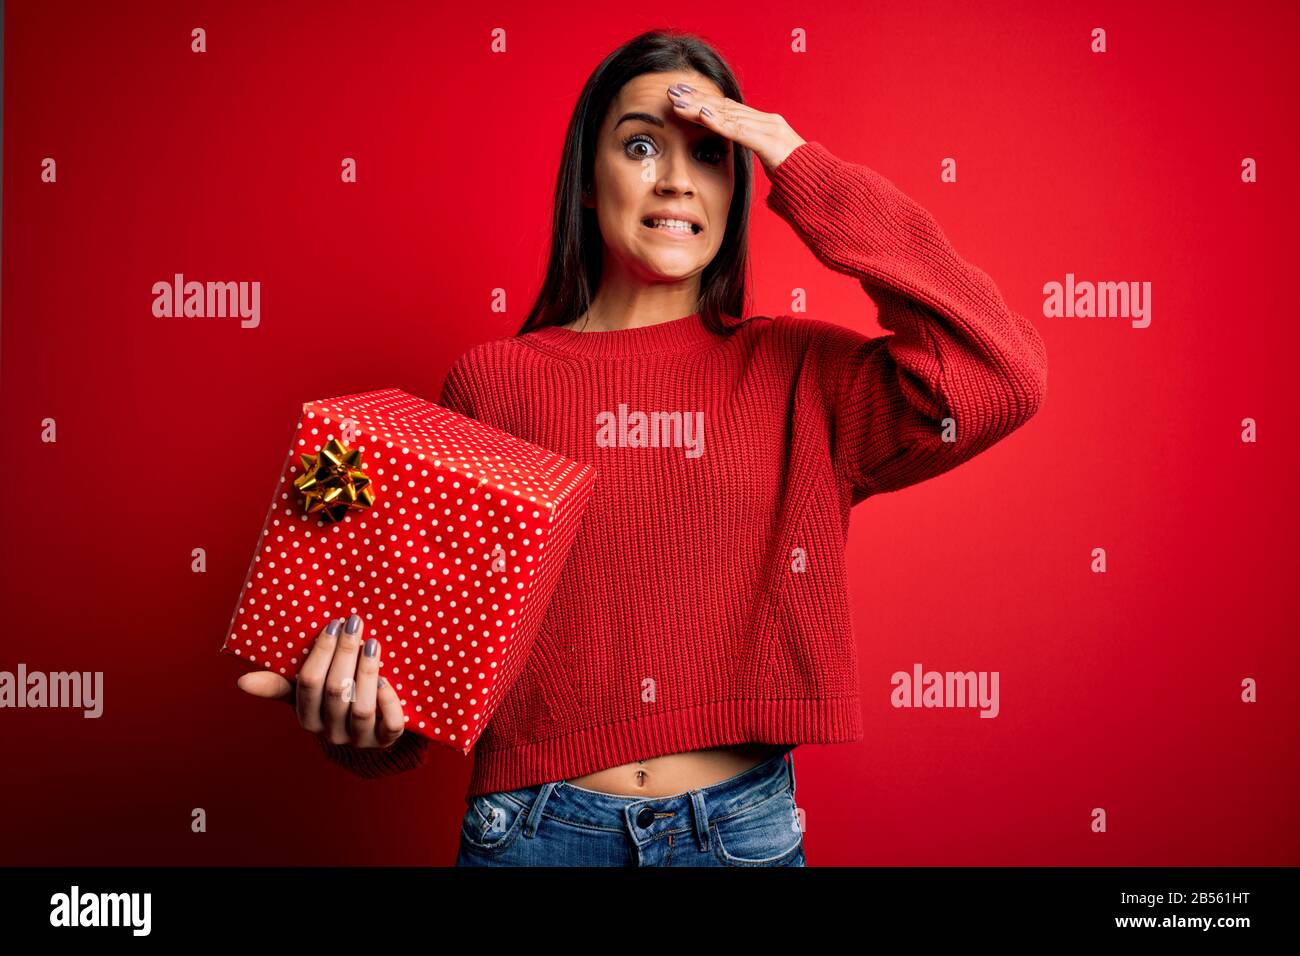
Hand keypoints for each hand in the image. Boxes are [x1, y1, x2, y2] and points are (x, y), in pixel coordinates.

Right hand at [236, 614, 407, 749]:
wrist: (367, 736)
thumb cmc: (331, 706)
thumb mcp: (305, 696)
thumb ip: (279, 686)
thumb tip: (241, 681)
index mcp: (307, 718)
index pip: (308, 684)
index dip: (321, 653)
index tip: (332, 624)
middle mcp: (331, 732)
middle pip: (335, 691)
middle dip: (345, 653)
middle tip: (354, 623)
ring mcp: (359, 739)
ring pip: (360, 708)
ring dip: (366, 672)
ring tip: (372, 644)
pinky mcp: (386, 742)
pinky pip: (389, 725)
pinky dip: (388, 702)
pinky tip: (386, 680)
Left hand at [664, 82, 806, 176]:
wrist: (821, 186)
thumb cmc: (798, 179)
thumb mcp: (772, 164)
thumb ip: (758, 157)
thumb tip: (746, 161)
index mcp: (765, 125)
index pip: (728, 109)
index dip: (704, 101)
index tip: (681, 96)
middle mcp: (766, 120)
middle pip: (724, 106)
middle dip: (696, 98)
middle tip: (671, 90)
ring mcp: (769, 128)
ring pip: (727, 115)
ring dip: (699, 107)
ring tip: (677, 100)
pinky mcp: (770, 141)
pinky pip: (739, 130)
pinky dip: (719, 122)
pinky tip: (701, 115)